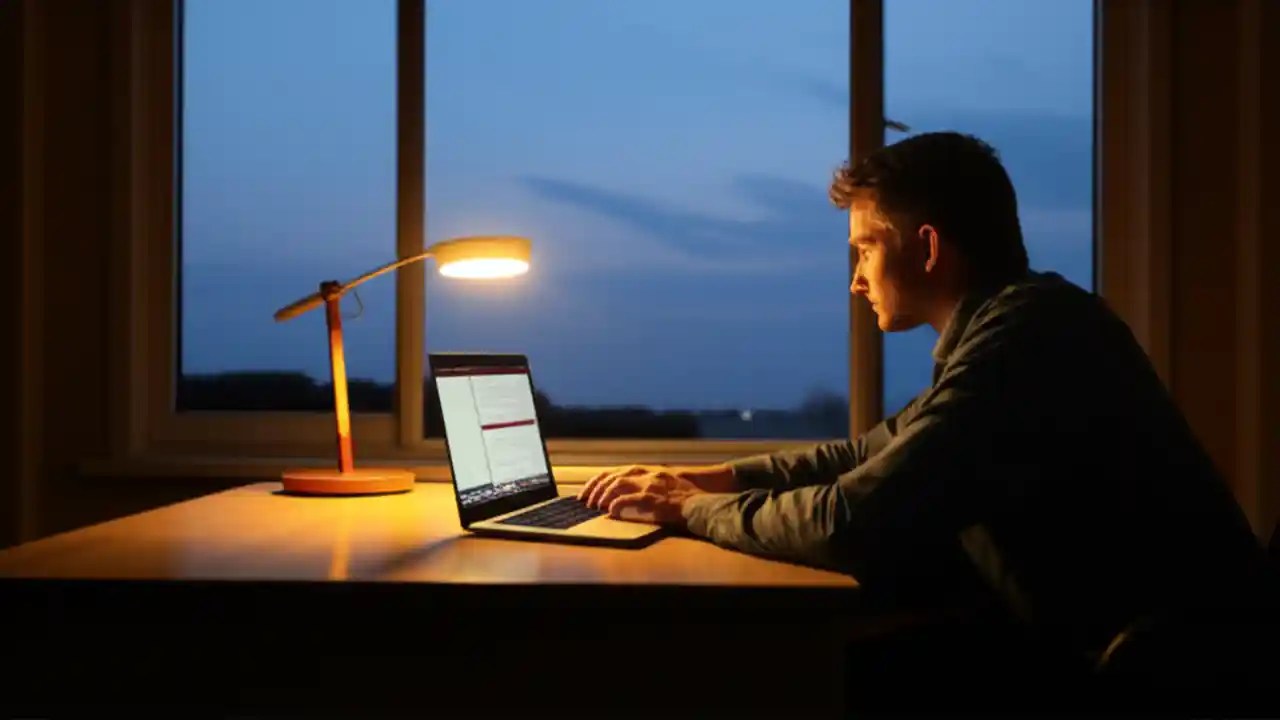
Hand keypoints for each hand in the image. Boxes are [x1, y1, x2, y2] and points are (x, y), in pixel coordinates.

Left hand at [578, 464, 734, 506]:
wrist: (700, 503)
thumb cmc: (683, 497)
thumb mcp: (662, 484)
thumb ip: (644, 485)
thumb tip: (622, 496)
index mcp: (647, 471)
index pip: (615, 471)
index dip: (598, 481)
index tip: (587, 491)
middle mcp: (646, 474)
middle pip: (613, 476)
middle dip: (596, 488)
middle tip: (586, 501)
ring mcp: (650, 485)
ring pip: (617, 484)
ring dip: (604, 496)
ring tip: (596, 507)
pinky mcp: (653, 498)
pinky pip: (629, 499)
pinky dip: (617, 505)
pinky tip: (611, 512)